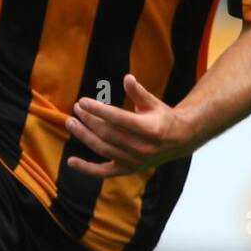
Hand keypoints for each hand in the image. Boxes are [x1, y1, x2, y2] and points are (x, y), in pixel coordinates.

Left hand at [65, 73, 191, 177]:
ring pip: (102, 149)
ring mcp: (134, 161)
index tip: (83, 101)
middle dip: (88, 120)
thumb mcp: (153, 103)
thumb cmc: (162, 118)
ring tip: (71, 123)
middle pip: (107, 133)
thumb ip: (138, 92)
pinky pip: (104, 172)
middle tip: (75, 109)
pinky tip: (71, 161)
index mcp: (149, 129)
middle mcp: (141, 148)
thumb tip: (127, 78)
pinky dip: (86, 169)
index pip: (117, 118)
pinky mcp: (128, 170)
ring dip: (84, 136)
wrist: (180, 141)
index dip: (98, 110)